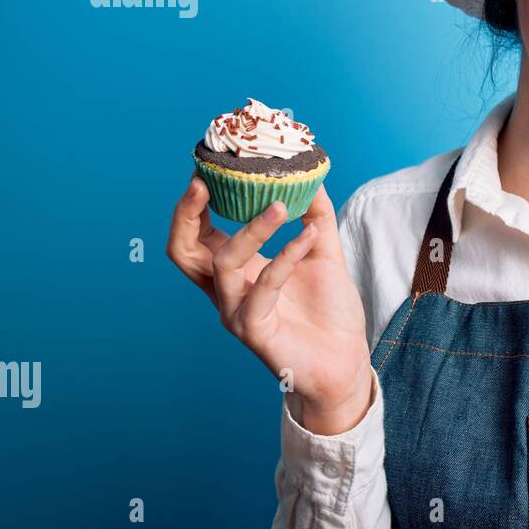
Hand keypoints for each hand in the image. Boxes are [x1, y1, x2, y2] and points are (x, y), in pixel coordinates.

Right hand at [166, 172, 371, 432]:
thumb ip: (315, 216)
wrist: (346, 360)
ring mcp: (236, 312)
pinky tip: (309, 238)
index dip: (194, 202)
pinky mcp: (255, 331)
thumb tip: (312, 175)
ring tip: (280, 204)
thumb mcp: (322, 254)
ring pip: (222, 265)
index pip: (196, 234)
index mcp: (236, 270)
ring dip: (250, 230)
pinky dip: (285, 258)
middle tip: (206, 182)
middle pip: (182, 252)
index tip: (208, 168)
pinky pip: (263, 288)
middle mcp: (227, 291)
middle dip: (186, 214)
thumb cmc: (328, 311)